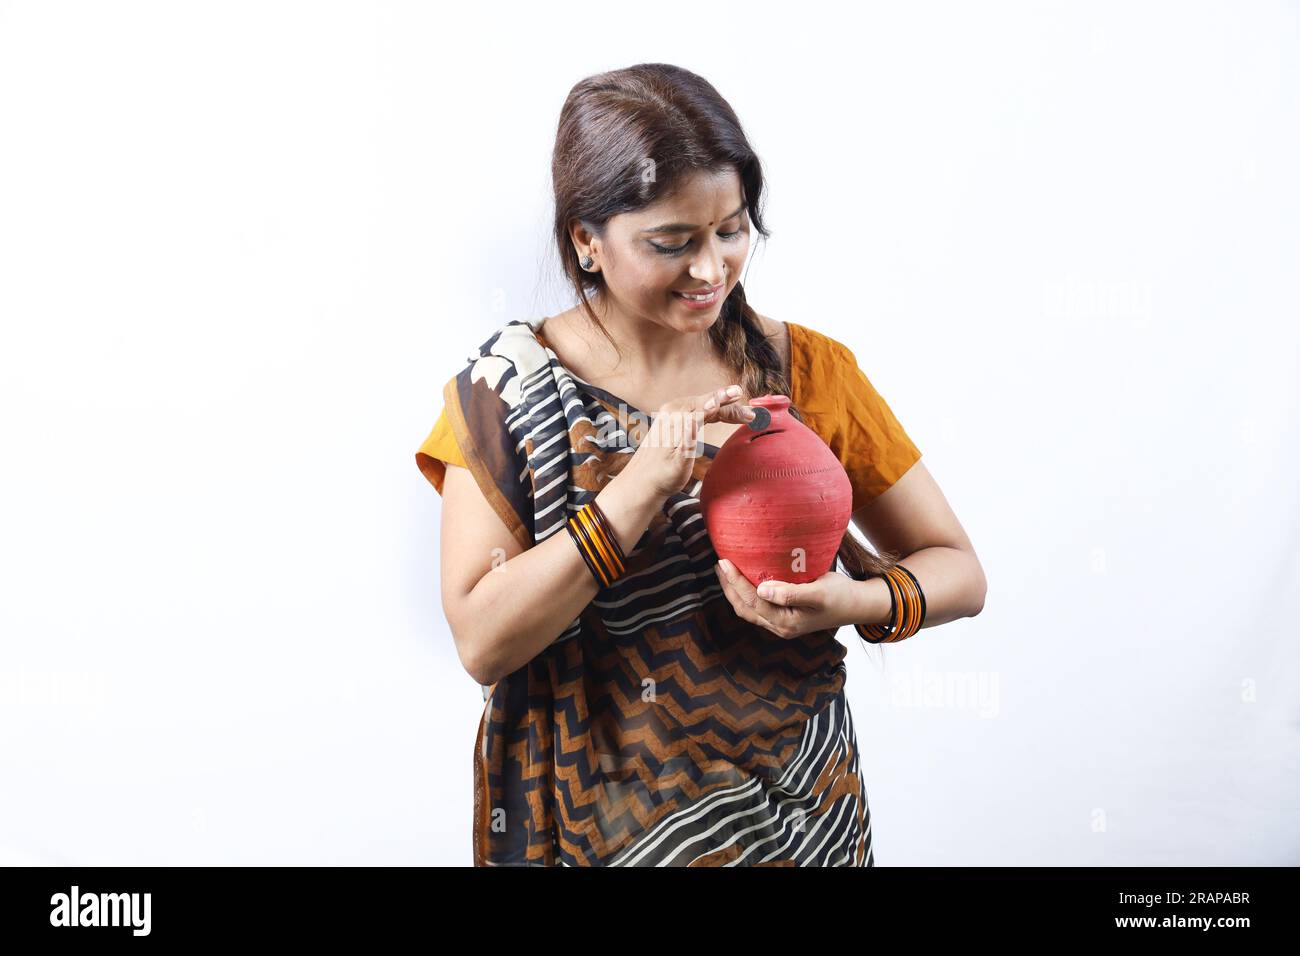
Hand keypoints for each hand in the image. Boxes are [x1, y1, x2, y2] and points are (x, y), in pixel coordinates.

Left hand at [623, 385, 754, 498]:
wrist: (643, 482)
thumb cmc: (662, 476)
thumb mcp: (678, 463)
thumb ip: (688, 440)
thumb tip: (694, 420)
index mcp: (675, 418)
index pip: (705, 405)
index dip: (724, 400)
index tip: (738, 393)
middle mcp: (673, 411)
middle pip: (708, 403)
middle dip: (731, 407)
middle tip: (752, 415)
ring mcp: (673, 414)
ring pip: (705, 406)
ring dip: (725, 409)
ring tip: (745, 415)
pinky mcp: (675, 421)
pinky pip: (699, 411)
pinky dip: (714, 412)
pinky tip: (724, 413)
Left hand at [713, 559, 863, 638]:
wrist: (856, 606)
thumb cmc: (840, 596)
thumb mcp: (819, 592)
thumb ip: (791, 593)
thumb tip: (762, 589)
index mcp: (786, 623)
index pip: (753, 601)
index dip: (736, 582)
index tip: (724, 562)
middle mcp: (779, 627)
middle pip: (745, 607)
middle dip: (729, 587)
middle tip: (719, 563)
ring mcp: (780, 624)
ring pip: (748, 609)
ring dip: (734, 591)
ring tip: (724, 571)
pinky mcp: (783, 617)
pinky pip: (757, 607)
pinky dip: (745, 593)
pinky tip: (742, 579)